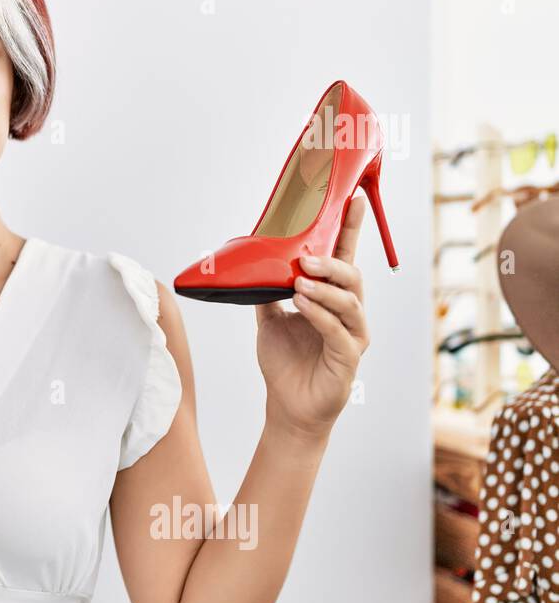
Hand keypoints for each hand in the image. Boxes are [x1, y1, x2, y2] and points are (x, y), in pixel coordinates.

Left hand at [254, 193, 371, 438]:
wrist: (287, 404)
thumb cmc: (285, 362)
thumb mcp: (269, 320)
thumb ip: (266, 292)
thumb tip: (250, 264)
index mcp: (332, 298)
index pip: (344, 257)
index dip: (349, 228)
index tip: (351, 198)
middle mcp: (348, 313)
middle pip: (352, 276)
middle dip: (331, 262)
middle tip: (304, 258)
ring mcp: (352, 335)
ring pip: (350, 301)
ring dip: (325, 287)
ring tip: (300, 280)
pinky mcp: (348, 357)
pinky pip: (338, 330)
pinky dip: (320, 314)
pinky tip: (302, 303)